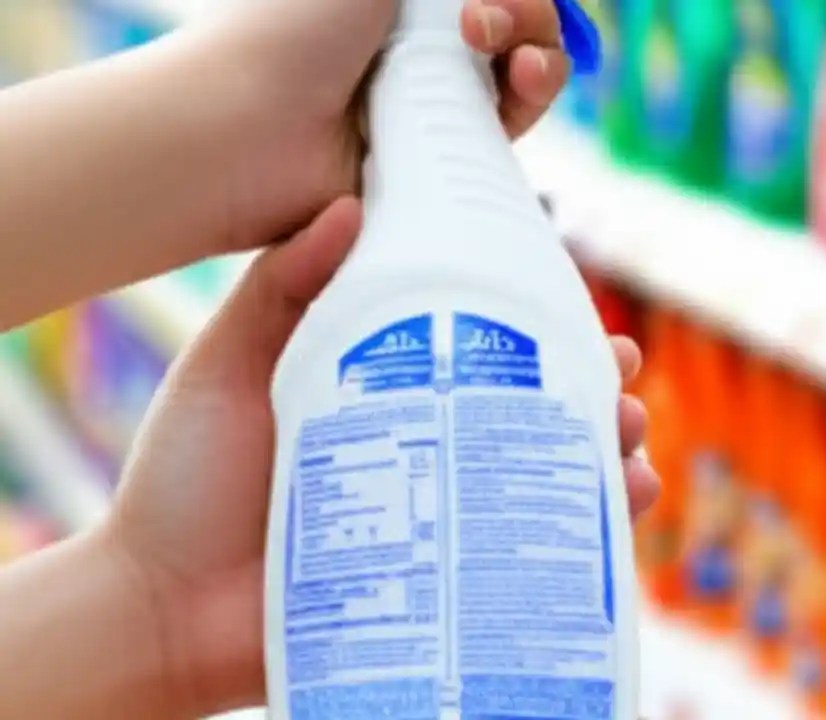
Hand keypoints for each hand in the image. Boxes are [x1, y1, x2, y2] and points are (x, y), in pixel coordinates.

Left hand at [105, 199, 657, 716]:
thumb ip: (283, 286)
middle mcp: (430, 452)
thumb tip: (354, 206)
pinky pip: (535, 557)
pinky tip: (621, 498)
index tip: (575, 300)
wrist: (154, 605)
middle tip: (619, 374)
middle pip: (534, 412)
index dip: (539, 326)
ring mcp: (445, 519)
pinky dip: (591, 530)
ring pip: (548, 480)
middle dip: (594, 389)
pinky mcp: (449, 584)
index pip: (483, 350)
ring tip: (629, 432)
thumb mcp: (229, 363)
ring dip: (605, 451)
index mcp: (391, 395)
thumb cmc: (184, 481)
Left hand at [212, 0, 569, 249]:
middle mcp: (420, 48)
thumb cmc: (289, 29)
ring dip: (542, 60)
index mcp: (400, 1)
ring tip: (519, 66)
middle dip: (529, 16)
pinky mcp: (442, 165)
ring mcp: (433, 107)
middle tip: (486, 23)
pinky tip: (517, 87)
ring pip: (525, 81)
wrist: (248, 129)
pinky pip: (507, 137)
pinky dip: (526, 106)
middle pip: (518, 29)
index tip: (487, 0)